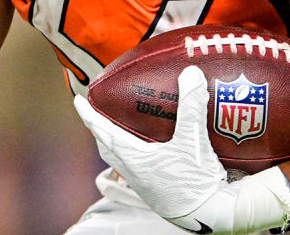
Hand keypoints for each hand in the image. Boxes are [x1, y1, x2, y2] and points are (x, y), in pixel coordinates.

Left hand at [74, 66, 289, 233]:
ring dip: (117, 142)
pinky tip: (153, 148)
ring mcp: (146, 183)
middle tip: (98, 113)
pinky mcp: (159, 189)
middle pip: (108, 147)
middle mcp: (135, 172)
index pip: (103, 132)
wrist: (211, 216)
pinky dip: (137, 153)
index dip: (89, 115)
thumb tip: (190, 73)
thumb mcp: (193, 141)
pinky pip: (138, 168)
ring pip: (122, 159)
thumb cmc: (196, 184)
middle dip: (100, 129)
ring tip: (123, 127)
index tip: (78, 100)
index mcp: (134, 158)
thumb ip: (191, 107)